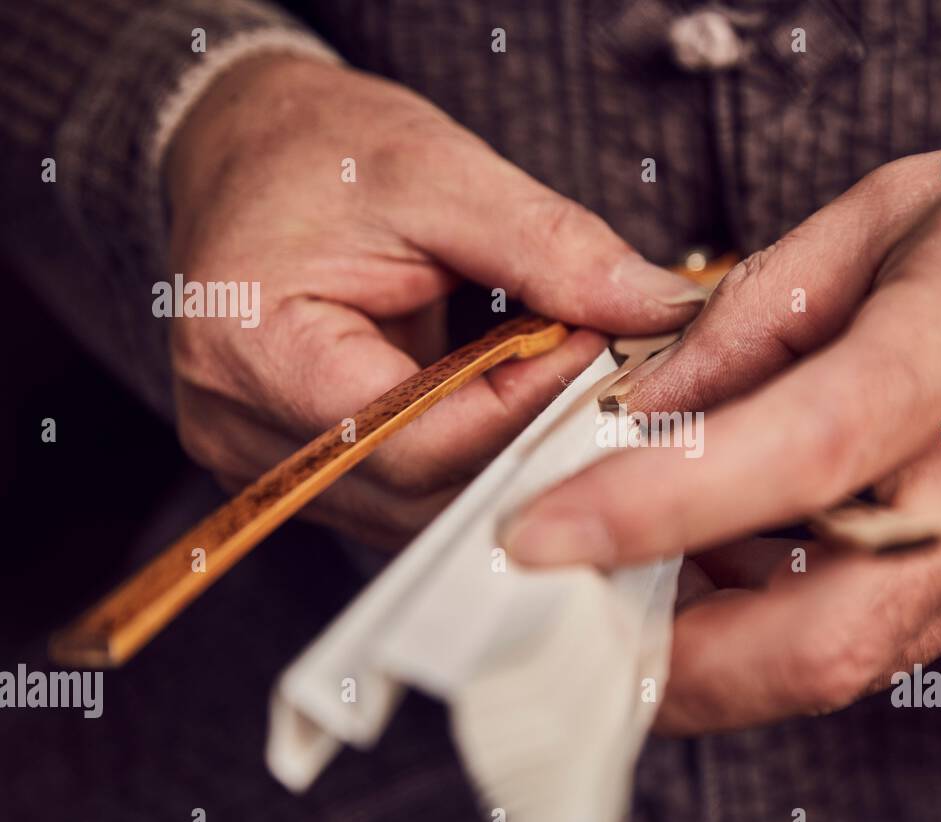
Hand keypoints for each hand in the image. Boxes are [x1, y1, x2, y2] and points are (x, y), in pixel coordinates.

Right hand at [164, 56, 703, 549]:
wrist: (248, 152)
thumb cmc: (322, 150)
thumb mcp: (440, 173)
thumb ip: (550, 247)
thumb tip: (657, 310)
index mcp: (254, 351)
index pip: (417, 438)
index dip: (524, 404)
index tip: (597, 347)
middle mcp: (238, 429)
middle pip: (420, 490)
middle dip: (524, 435)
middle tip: (596, 372)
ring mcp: (259, 463)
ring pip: (418, 508)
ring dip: (501, 453)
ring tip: (553, 380)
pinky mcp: (294, 470)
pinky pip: (402, 495)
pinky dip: (467, 457)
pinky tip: (505, 404)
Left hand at [502, 123, 940, 732]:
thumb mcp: (904, 207)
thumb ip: (761, 311)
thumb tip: (655, 394)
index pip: (780, 463)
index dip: (643, 513)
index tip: (533, 540)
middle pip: (813, 644)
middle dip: (668, 665)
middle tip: (574, 619)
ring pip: (847, 663)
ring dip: (726, 648)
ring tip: (656, 575)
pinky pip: (896, 635)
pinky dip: (804, 619)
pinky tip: (765, 560)